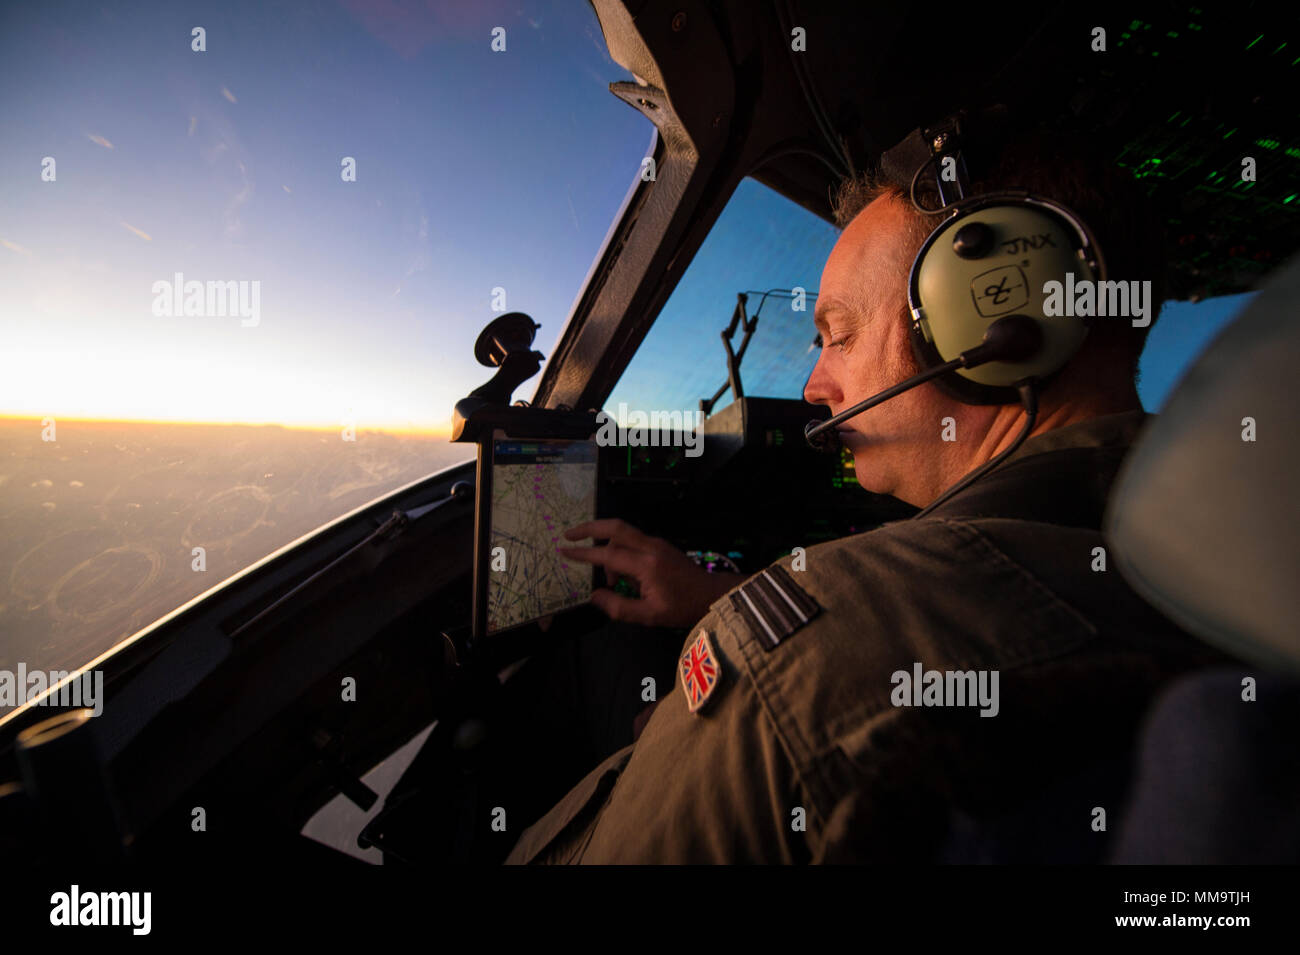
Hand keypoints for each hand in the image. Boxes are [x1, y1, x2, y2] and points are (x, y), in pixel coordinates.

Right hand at [558, 518, 741, 627]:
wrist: (711, 594)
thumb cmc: (681, 608)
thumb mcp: (649, 615)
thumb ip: (619, 607)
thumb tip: (594, 596)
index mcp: (646, 564)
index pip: (608, 554)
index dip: (584, 553)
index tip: (565, 552)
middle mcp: (650, 547)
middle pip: (614, 527)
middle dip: (589, 528)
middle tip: (568, 535)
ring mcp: (656, 543)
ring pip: (623, 531)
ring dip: (604, 543)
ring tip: (604, 576)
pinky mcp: (659, 545)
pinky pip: (632, 540)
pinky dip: (618, 549)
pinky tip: (620, 575)